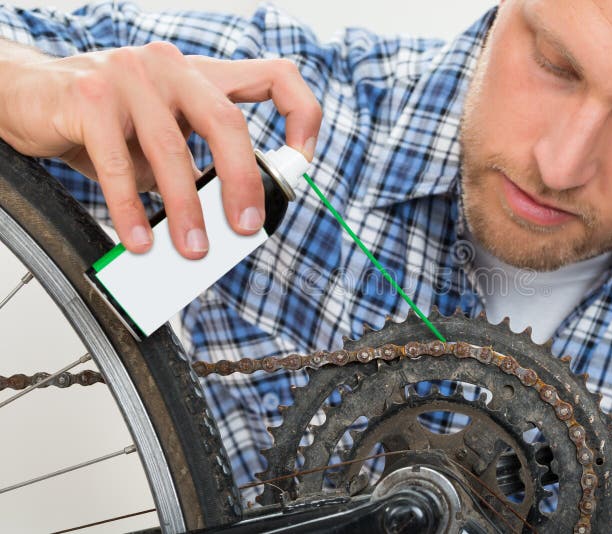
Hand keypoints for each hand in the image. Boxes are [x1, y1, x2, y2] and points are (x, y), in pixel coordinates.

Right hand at [0, 42, 321, 257]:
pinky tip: (138, 240)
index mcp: (202, 75)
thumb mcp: (162, 141)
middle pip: (226, 122)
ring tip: (192, 249)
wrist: (27, 97)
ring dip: (187, 209)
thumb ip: (198, 166)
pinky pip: (119, 163)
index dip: (300, 117)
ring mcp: (130, 74)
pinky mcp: (89, 94)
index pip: (274, 77)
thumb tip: (227, 222)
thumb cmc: (106, 123)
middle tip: (246, 226)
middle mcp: (172, 67)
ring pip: (172, 149)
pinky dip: (131, 210)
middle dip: (243, 181)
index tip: (302, 162)